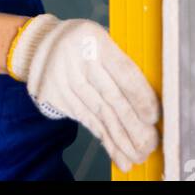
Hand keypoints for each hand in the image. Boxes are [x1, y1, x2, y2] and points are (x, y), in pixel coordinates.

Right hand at [9, 13, 160, 172]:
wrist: (41, 44)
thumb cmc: (83, 44)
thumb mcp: (101, 41)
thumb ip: (121, 65)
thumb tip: (151, 103)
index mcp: (94, 39)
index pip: (123, 71)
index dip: (140, 96)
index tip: (154, 118)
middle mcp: (77, 59)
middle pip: (111, 97)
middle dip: (133, 125)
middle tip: (150, 144)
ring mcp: (64, 79)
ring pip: (99, 114)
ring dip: (121, 139)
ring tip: (138, 155)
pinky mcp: (56, 96)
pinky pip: (86, 121)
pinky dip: (105, 139)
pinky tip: (119, 154)